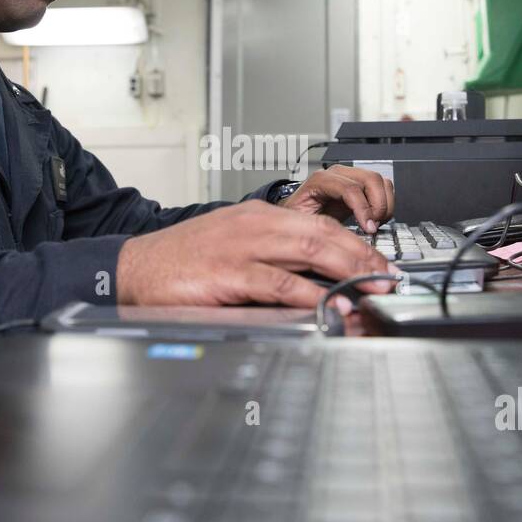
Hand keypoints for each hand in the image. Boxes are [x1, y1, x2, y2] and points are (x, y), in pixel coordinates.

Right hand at [116, 200, 397, 307]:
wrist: (133, 268)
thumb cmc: (181, 262)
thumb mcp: (231, 247)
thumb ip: (270, 257)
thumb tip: (312, 280)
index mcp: (257, 216)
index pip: (320, 223)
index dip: (356, 243)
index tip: (379, 263)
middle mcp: (255, 224)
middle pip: (323, 234)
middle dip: (363, 256)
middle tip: (389, 277)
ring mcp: (242, 247)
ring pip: (309, 251)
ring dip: (349, 270)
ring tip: (375, 288)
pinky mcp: (229, 273)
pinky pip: (279, 283)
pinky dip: (311, 295)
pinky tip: (331, 306)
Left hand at [278, 165, 393, 233]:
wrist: (295, 211)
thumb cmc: (296, 218)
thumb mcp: (302, 225)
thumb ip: (319, 229)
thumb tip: (338, 242)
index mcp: (320, 181)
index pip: (351, 189)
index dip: (364, 209)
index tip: (369, 228)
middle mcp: (337, 174)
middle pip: (371, 179)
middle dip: (378, 206)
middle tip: (373, 226)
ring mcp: (350, 176)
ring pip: (380, 181)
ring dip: (384, 205)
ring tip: (375, 223)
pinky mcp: (360, 184)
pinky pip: (383, 186)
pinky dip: (386, 203)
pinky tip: (376, 218)